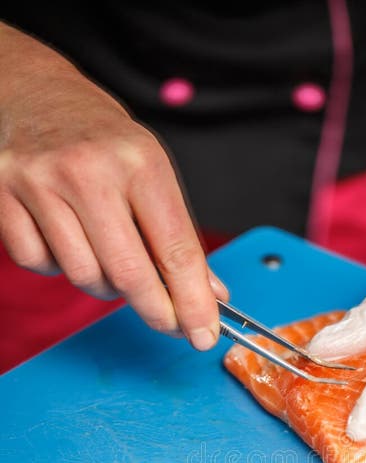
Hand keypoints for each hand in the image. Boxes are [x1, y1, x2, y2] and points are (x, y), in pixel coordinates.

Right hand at [0, 24, 225, 348]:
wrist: (34, 91)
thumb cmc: (101, 138)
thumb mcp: (151, 171)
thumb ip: (178, 236)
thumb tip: (210, 293)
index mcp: (139, 162)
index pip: (176, 251)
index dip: (193, 302)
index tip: (204, 333)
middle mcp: (90, 170)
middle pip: (130, 274)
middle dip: (156, 311)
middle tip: (169, 323)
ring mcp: (41, 183)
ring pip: (84, 276)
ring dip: (103, 284)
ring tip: (107, 256)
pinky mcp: (3, 196)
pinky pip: (38, 264)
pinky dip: (56, 265)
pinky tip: (64, 237)